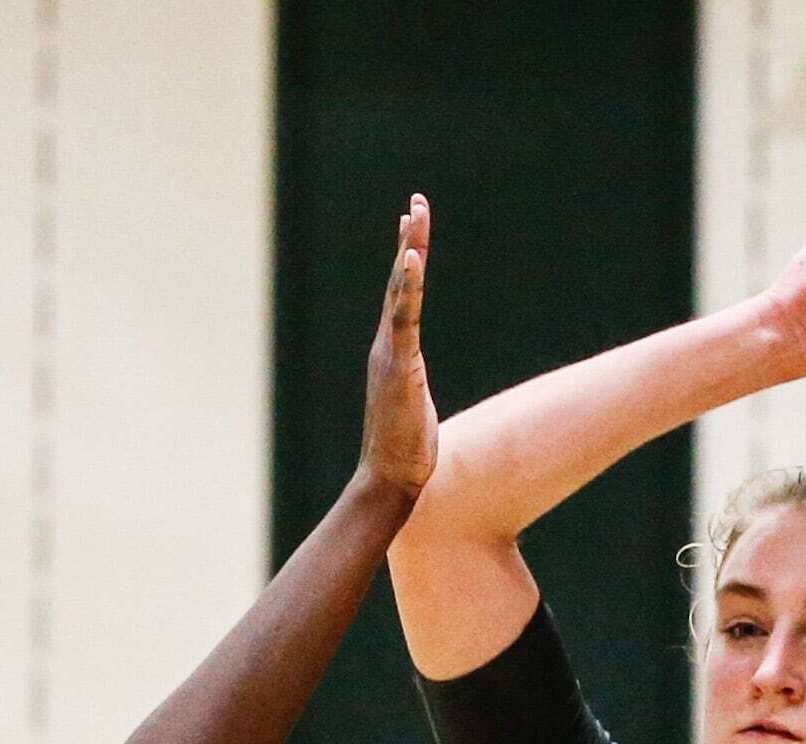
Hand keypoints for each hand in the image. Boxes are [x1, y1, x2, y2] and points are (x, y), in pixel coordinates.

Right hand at [358, 195, 438, 496]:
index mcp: (393, 352)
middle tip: (417, 202)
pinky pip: (404, 317)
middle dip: (410, 240)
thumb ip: (411, 389)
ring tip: (415, 216)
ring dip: (409, 251)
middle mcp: (387, 346)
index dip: (408, 258)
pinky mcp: (398, 365)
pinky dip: (407, 285)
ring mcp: (391, 354)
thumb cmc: (403, 450)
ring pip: (400, 292)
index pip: (401, 295)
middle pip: (400, 282)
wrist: (389, 479)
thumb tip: (412, 391)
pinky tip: (412, 258)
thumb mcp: (412, 407)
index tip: (412, 224)